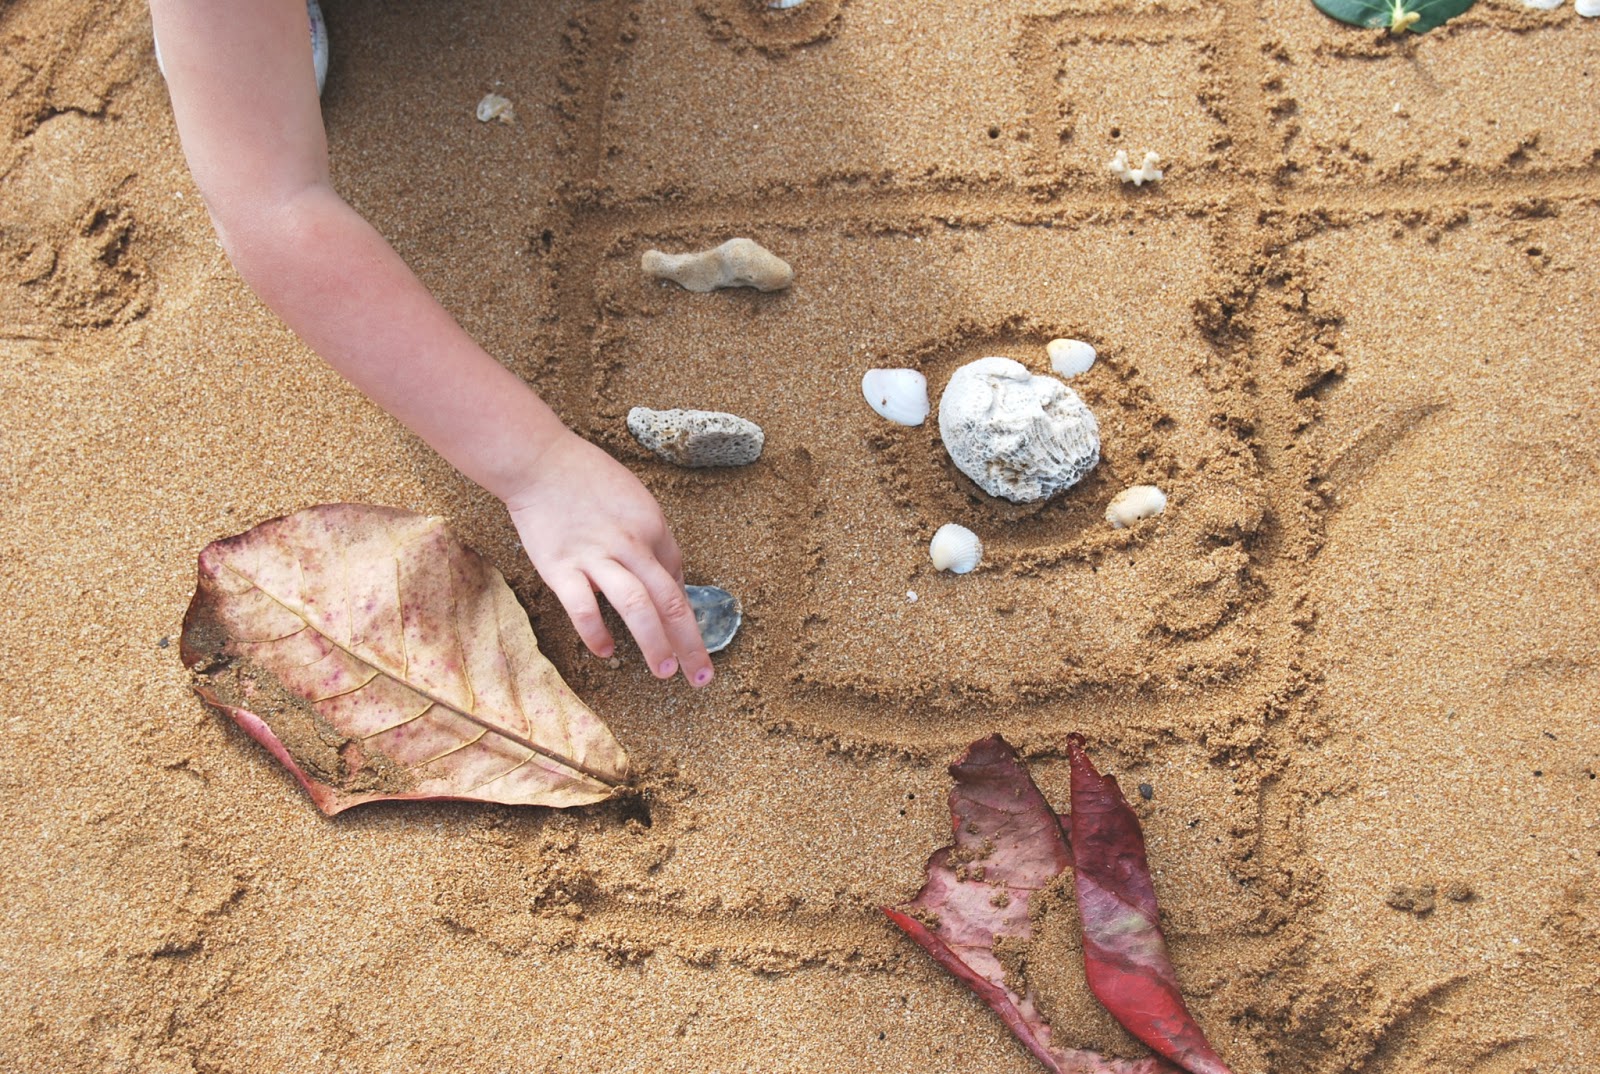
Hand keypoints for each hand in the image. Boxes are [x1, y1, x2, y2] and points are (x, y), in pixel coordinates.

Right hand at [504, 431, 712, 687]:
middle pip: (670, 599)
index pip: (677, 577)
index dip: (684, 611)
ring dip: (655, 643)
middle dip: (691, 642)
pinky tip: (606, 652)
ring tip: (666, 672)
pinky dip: (597, 633)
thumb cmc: (586, 476)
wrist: (539, 459)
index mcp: (652, 525)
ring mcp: (596, 556)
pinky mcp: (561, 566)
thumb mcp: (633, 497)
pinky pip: (584, 607)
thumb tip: (664, 572)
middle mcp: (631, 543)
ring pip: (637, 607)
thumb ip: (649, 535)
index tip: (687, 637)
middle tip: (701, 677)